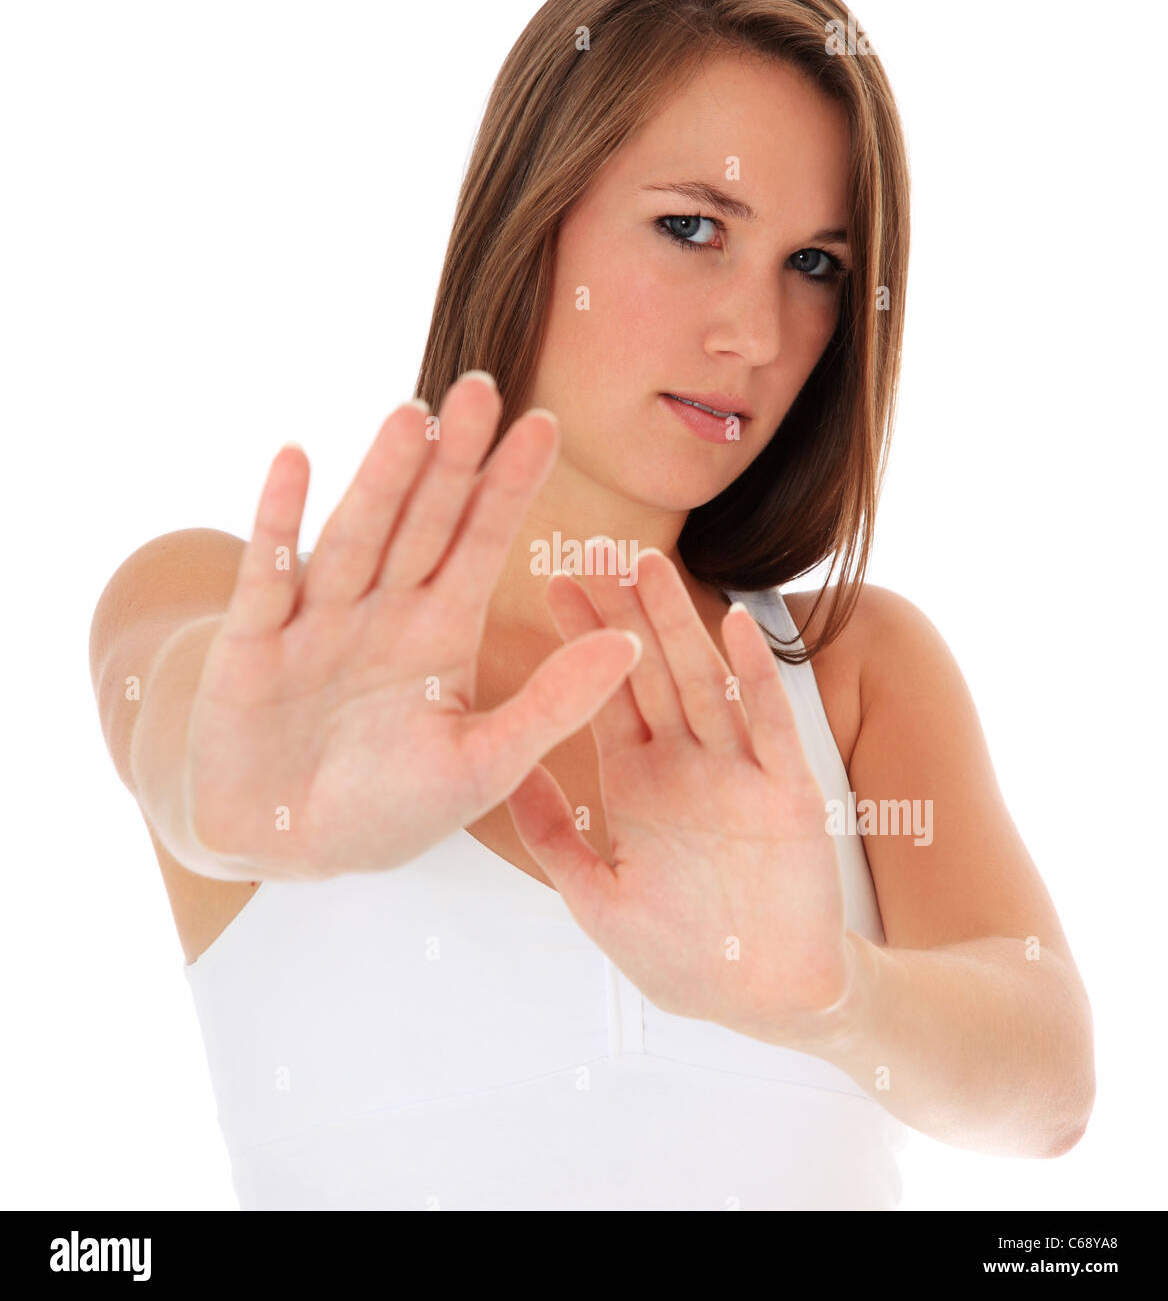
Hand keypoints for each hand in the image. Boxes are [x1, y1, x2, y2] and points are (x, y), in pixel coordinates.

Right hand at [186, 374, 640, 877]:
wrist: (284, 843)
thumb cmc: (387, 806)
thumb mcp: (484, 764)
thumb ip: (552, 705)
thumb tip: (631, 643)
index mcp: (441, 633)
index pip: (481, 543)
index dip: (510, 485)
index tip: (547, 425)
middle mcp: (384, 610)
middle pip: (423, 522)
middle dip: (453, 459)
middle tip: (484, 386)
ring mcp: (318, 620)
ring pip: (357, 536)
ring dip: (382, 477)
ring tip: (412, 413)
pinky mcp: (252, 644)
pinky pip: (269, 577)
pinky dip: (278, 523)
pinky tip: (294, 459)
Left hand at [504, 545, 852, 1045]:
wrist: (763, 996)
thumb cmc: (682, 954)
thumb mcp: (597, 896)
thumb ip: (556, 834)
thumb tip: (510, 776)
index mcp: (638, 781)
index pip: (604, 694)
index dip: (582, 641)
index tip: (554, 584)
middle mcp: (685, 763)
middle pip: (650, 672)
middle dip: (623, 613)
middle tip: (595, 549)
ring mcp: (737, 770)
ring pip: (702, 682)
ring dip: (677, 625)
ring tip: (650, 567)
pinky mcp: (787, 790)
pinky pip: (769, 724)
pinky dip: (752, 675)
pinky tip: (734, 624)